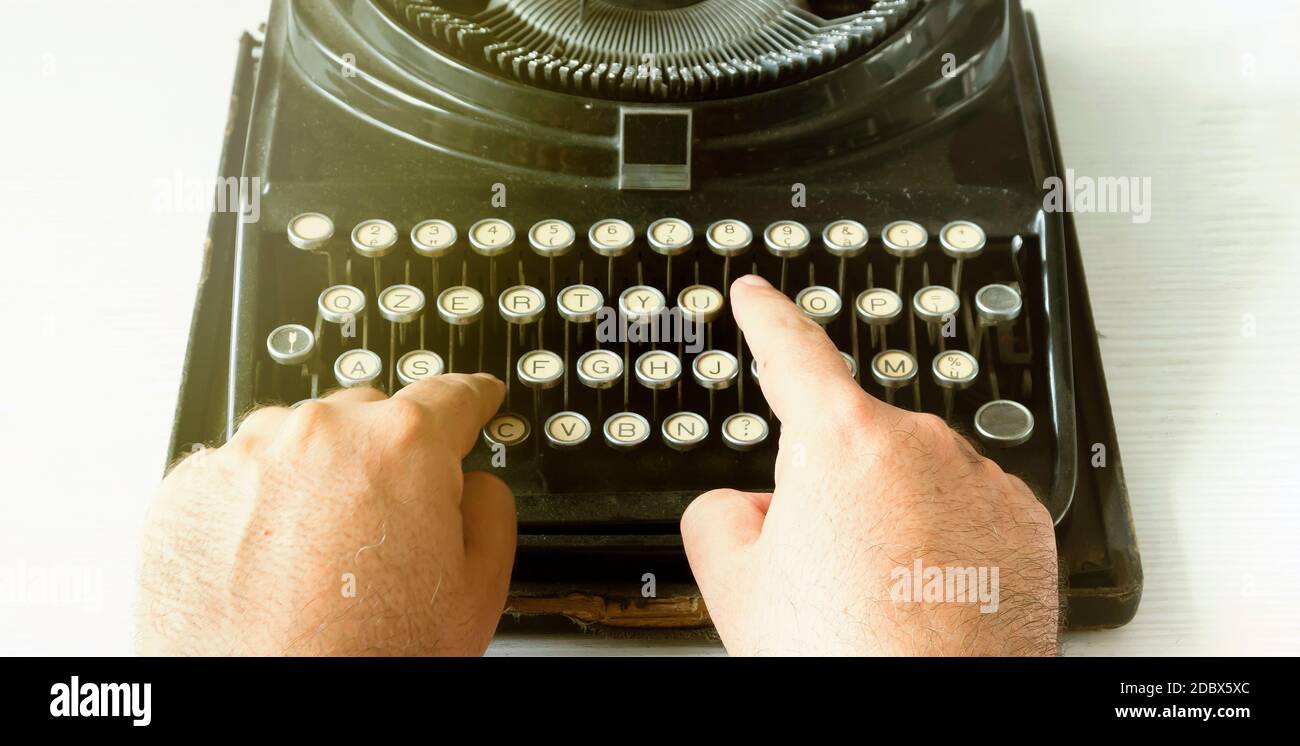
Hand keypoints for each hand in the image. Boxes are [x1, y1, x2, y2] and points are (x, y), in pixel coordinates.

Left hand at [137, 374, 514, 655]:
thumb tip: (471, 483)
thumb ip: (489, 508)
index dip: (472, 400)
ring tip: (318, 557)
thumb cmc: (367, 660)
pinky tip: (269, 564)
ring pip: (296, 442)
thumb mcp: (478, 590)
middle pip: (366, 418)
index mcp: (401, 447)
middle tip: (385, 528)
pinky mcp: (184, 492)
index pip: (450, 396)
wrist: (267, 717)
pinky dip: (254, 506)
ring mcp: (242, 459)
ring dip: (314, 478)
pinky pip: (234, 476)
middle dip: (383, 458)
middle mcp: (317, 435)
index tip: (473, 399)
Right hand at [682, 276, 1057, 655]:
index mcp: (842, 441)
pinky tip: (922, 595)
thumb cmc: (848, 656)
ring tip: (876, 595)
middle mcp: (921, 445)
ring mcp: (980, 482)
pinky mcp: (1024, 522)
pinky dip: (942, 538)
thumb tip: (747, 506)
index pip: (793, 352)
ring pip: (910, 477)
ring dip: (888, 514)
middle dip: (828, 485)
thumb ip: (719, 514)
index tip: (758, 295)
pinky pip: (964, 508)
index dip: (767, 318)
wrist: (934, 712)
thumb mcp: (735, 584)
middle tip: (819, 563)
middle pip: (851, 440)